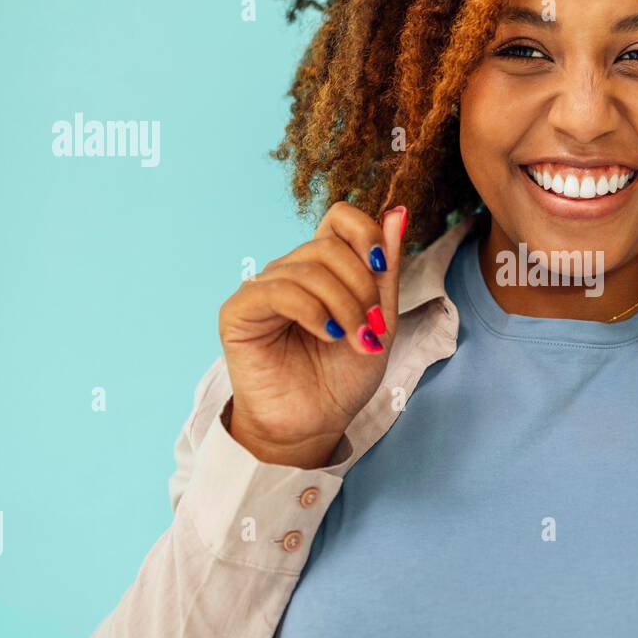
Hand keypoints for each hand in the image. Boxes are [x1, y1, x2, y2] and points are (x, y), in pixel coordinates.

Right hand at [217, 201, 407, 468]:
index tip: (383, 271)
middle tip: (370, 327)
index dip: (365, 234)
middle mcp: (290, 271)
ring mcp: (262, 289)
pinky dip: (312, 311)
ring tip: (352, 339)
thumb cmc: (343, 376)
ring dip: (343, 307)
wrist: (315, 424)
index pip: (339, 217)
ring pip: (308, 270)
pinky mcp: (239, 312)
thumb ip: (386, 269)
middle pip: (329, 246)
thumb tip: (399, 213)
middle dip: (361, 288)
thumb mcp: (379, 319)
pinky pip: (278, 291)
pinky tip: (326, 335)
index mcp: (323, 268)